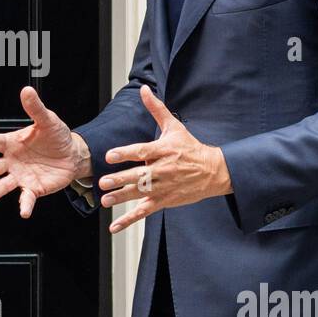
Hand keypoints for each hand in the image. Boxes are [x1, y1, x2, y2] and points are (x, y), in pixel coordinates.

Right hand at [0, 86, 90, 217]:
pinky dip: (25, 205)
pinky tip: (23, 212)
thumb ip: (36, 108)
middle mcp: (12, 161)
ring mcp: (21, 176)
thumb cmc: (56, 136)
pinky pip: (27, 198)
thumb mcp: (48, 120)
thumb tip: (26, 90)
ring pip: (4, 185)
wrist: (72, 154)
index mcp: (11, 143)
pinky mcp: (34, 189)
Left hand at [97, 85, 231, 233]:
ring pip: (140, 194)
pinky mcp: (164, 201)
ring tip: (105, 201)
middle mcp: (163, 170)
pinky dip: (129, 220)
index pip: (142, 151)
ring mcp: (163, 187)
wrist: (213, 171)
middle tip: (104, 182)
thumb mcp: (173, 127)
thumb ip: (156, 109)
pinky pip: (144, 211)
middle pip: (140, 175)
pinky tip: (114, 226)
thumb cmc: (189, 148)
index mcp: (163, 150)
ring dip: (121, 198)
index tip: (110, 155)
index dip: (126, 153)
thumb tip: (144, 90)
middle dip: (121, 179)